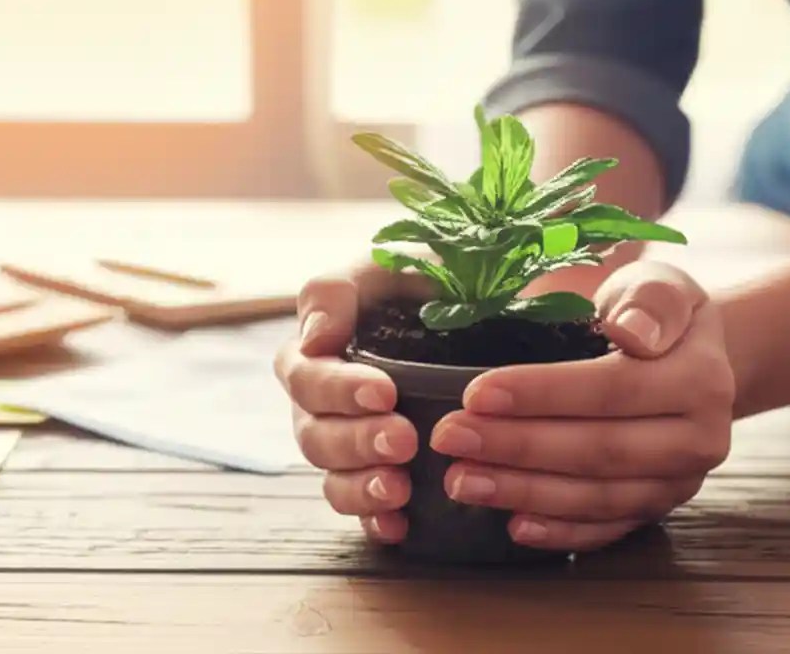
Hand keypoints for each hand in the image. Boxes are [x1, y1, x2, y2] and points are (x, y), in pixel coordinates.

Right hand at [273, 262, 433, 542]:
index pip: (305, 375)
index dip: (337, 388)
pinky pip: (363, 509)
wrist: (484, 308)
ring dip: (361, 487)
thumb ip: (339, 290)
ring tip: (397, 488)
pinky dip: (375, 521)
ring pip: (332, 478)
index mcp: (315, 350)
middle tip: (402, 441)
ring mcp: (349, 443)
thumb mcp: (387, 263)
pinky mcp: (378, 473)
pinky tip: (399, 526)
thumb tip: (316, 337)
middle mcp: (322, 404)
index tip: (384, 391)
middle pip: (315, 435)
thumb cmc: (427, 279)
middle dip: (355, 441)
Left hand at [434, 261, 734, 550]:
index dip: (542, 395)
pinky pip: (606, 529)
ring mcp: (678, 482)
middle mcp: (699, 439)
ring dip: (524, 492)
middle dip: (517, 447)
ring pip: (597, 497)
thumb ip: (651, 301)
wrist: (703, 361)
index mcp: (700, 379)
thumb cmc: (660, 314)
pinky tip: (512, 525)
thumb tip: (630, 330)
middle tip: (449, 438)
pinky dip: (559, 532)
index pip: (611, 390)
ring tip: (462, 481)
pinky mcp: (657, 508)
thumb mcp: (662, 284)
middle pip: (598, 451)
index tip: (476, 394)